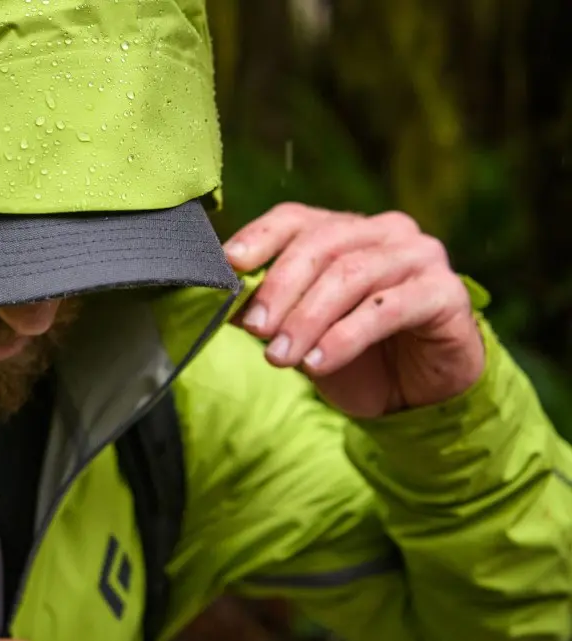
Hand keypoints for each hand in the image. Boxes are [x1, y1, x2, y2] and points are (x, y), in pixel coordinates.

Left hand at [223, 203, 484, 418]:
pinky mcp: (446, 292)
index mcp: (345, 229)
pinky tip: (318, 363)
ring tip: (279, 356)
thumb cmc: (355, 354)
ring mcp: (420, 256)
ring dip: (307, 318)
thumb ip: (269, 310)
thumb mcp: (301, 332)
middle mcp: (385, 231)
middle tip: (253, 328)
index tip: (228, 264)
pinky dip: (346, 338)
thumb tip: (223, 300)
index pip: (296, 218)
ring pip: (352, 275)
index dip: (259, 237)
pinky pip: (388, 310)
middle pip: (322, 244)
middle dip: (280, 288)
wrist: (419, 393)